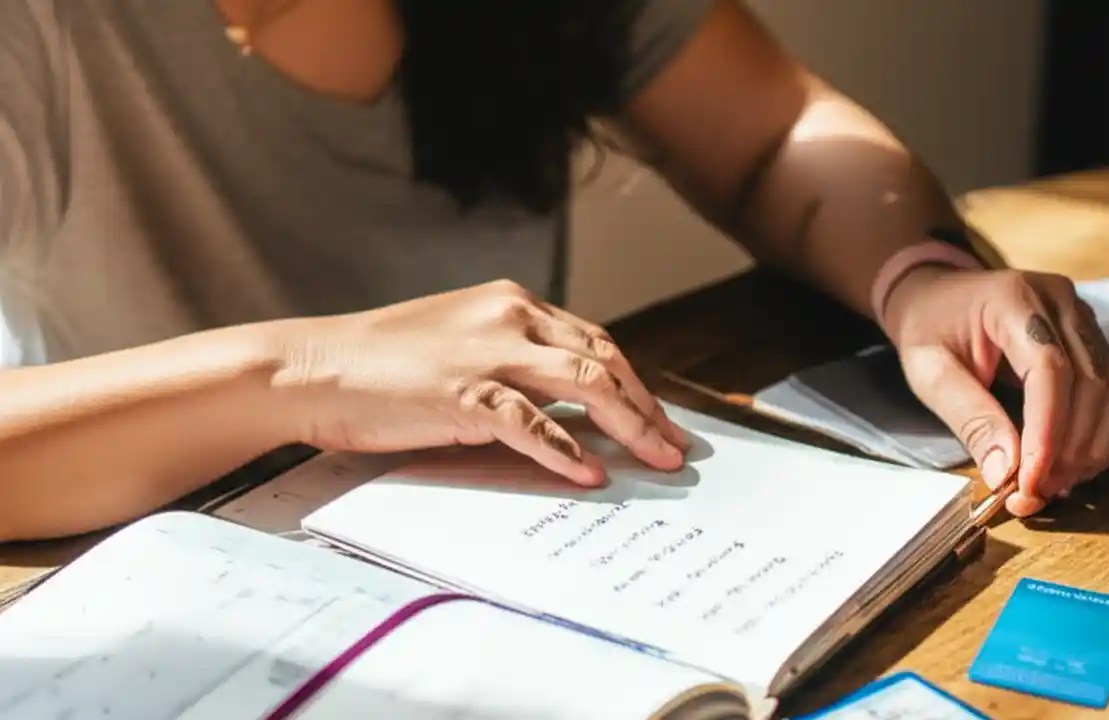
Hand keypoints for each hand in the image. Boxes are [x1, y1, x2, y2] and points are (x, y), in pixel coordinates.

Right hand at [277, 279, 687, 485]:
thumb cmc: (381, 362)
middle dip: (647, 408)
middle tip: (674, 447)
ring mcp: (487, 351)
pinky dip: (565, 450)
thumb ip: (513, 360)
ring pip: (584, 384)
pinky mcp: (461, 391)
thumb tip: (566, 404)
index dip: (636, 383)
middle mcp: (510, 316)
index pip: (596, 342)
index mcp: (513, 302)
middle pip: (604, 361)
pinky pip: (530, 422)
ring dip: (630, 426)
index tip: (660, 418)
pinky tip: (589, 473)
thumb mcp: (460, 342)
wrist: (312, 364)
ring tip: (656, 461)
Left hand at [882, 267, 1108, 515]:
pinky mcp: (1092, 337)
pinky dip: (1096, 433)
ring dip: (1089, 446)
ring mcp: (1082, 316)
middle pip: (1089, 381)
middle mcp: (1060, 300)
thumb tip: (1005, 472)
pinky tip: (1070, 464)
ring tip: (1053, 486)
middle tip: (1035, 494)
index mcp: (1013, 298)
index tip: (1031, 480)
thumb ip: (969, 417)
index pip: (1049, 368)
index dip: (1047, 431)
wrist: (936, 295)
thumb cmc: (928, 329)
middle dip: (1068, 449)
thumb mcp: (929, 372)